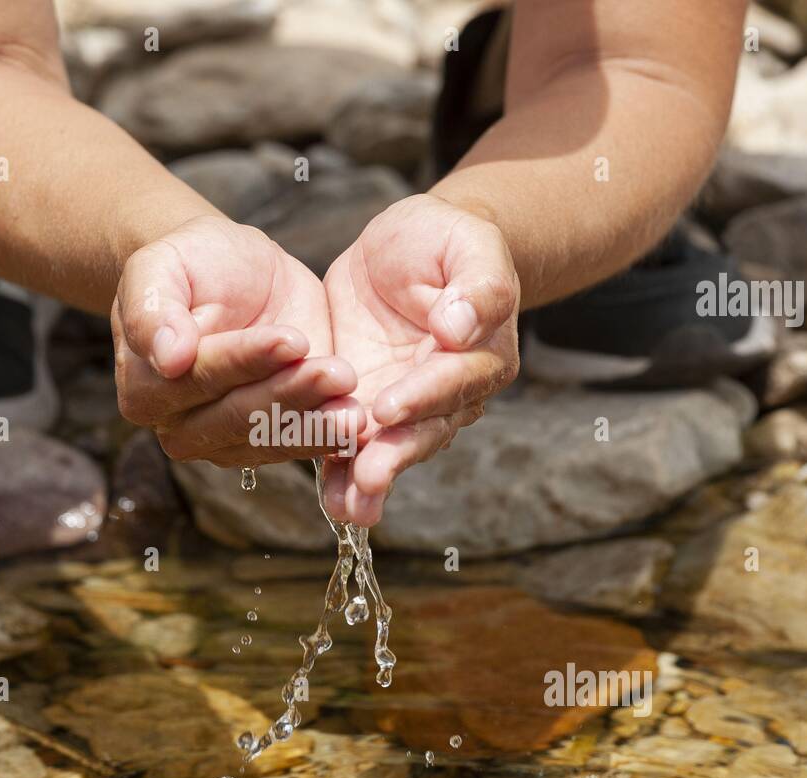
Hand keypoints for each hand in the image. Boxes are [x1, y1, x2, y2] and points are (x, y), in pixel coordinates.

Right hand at [112, 215, 364, 465]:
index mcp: (145, 388)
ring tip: (355, 407)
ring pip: (269, 439)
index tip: (291, 339)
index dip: (246, 361)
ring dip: (315, 424)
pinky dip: (326, 438)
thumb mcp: (161, 267)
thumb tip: (168, 356)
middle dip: (290, 395)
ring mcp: (222, 443)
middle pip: (236, 417)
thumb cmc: (191, 263)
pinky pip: (294, 446)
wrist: (230, 272)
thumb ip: (153, 309)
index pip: (198, 380)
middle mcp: (178, 428)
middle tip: (339, 372)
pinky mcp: (265, 443)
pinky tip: (358, 426)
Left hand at [321, 194, 520, 525]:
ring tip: (345, 507)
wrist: (410, 248)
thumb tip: (460, 327)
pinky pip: (351, 440)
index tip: (388, 407)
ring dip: (365, 478)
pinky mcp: (365, 405)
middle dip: (393, 456)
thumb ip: (476, 287)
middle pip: (422, 431)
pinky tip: (326, 498)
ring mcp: (404, 405)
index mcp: (480, 357)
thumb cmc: (448, 242)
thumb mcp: (469, 246)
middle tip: (367, 478)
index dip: (421, 396)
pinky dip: (338, 470)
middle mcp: (445, 393)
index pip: (451, 381)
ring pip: (388, 448)